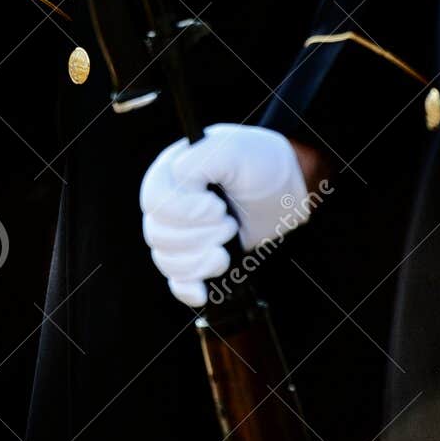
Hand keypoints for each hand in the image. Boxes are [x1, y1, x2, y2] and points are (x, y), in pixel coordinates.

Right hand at [139, 124, 321, 307]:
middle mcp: (167, 203)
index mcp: (170, 173)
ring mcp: (178, 232)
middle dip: (201, 235)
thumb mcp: (236, 150)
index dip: (185, 212)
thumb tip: (178, 177)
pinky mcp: (193, 256)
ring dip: (201, 259)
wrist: (284, 192)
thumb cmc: (260, 163)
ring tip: (228, 243)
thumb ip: (204, 158)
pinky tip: (203, 291)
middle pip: (158, 234)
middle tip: (231, 222)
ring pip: (166, 259)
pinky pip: (176, 281)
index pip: (155, 201)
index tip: (219, 208)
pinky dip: (188, 288)